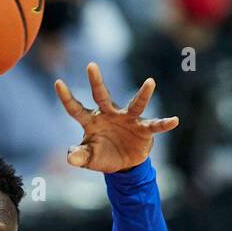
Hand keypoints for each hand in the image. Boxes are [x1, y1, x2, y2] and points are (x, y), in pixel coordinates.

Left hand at [55, 66, 177, 172]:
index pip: (76, 108)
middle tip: (90, 65)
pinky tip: (174, 121)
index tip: (57, 82)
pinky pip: (155, 125)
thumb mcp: (89, 158)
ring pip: (135, 104)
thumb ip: (79, 156)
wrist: (123, 164)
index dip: (67, 97)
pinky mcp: (143, 129)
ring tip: (151, 82)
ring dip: (143, 94)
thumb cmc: (103, 155)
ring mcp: (127, 120)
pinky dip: (164, 124)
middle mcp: (109, 115)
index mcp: (92, 121)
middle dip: (96, 82)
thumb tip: (70, 157)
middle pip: (102, 96)